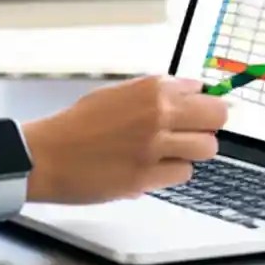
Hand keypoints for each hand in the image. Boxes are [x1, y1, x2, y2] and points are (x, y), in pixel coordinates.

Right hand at [21, 75, 227, 203]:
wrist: (48, 155)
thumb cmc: (76, 125)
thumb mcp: (115, 94)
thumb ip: (153, 93)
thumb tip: (189, 93)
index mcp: (150, 89)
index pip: (203, 92)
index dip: (201, 104)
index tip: (199, 112)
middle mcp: (158, 113)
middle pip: (216, 118)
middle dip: (207, 126)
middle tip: (192, 133)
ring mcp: (155, 146)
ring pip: (206, 149)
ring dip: (191, 151)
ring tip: (170, 153)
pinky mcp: (148, 175)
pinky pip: (183, 173)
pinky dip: (172, 172)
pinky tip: (152, 167)